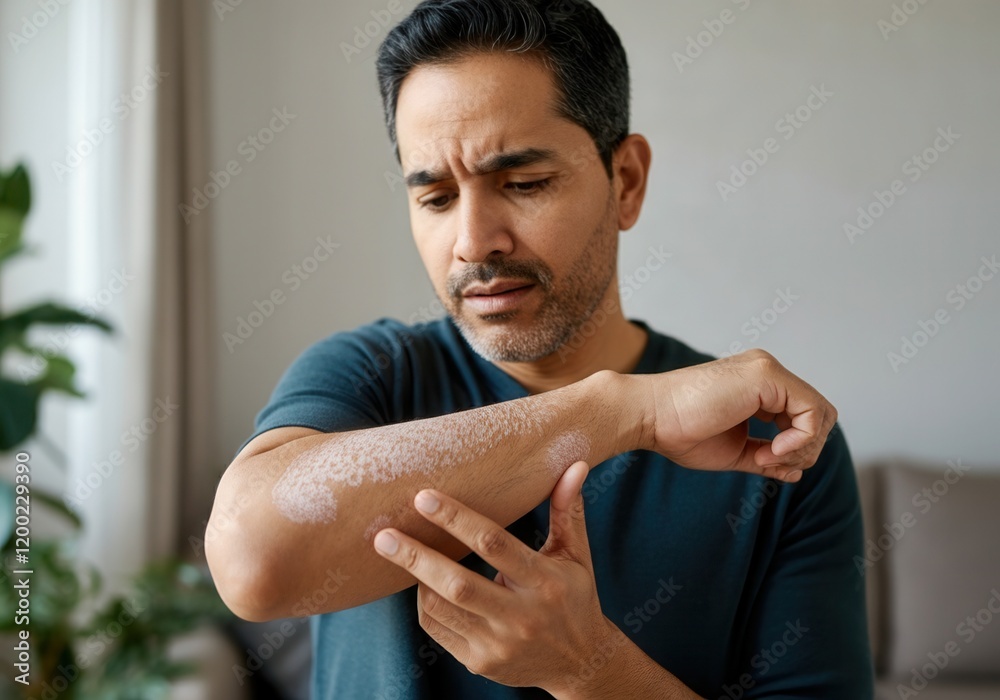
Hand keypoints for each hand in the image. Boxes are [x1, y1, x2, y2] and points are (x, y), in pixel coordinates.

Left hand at [371, 461, 618, 693]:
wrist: (580, 663)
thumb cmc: (575, 597)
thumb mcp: (576, 555)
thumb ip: (568, 510)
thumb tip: (575, 464)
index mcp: (545, 581)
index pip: (494, 544)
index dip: (456, 519)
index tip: (423, 498)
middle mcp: (521, 616)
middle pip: (457, 584)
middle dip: (416, 557)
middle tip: (383, 535)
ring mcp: (498, 644)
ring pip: (441, 608)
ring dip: (417, 577)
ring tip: (402, 552)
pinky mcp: (480, 662)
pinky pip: (437, 629)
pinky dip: (424, 602)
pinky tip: (424, 583)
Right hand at [643, 348, 837, 482]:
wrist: (650, 416)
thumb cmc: (679, 431)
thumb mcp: (735, 450)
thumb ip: (767, 457)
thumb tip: (796, 472)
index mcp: (758, 385)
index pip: (803, 415)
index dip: (795, 448)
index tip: (761, 462)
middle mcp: (767, 372)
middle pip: (819, 415)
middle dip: (805, 449)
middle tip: (768, 462)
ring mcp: (768, 370)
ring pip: (821, 414)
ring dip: (802, 447)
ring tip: (766, 458)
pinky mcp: (766, 375)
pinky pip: (811, 412)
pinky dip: (799, 440)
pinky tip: (770, 451)